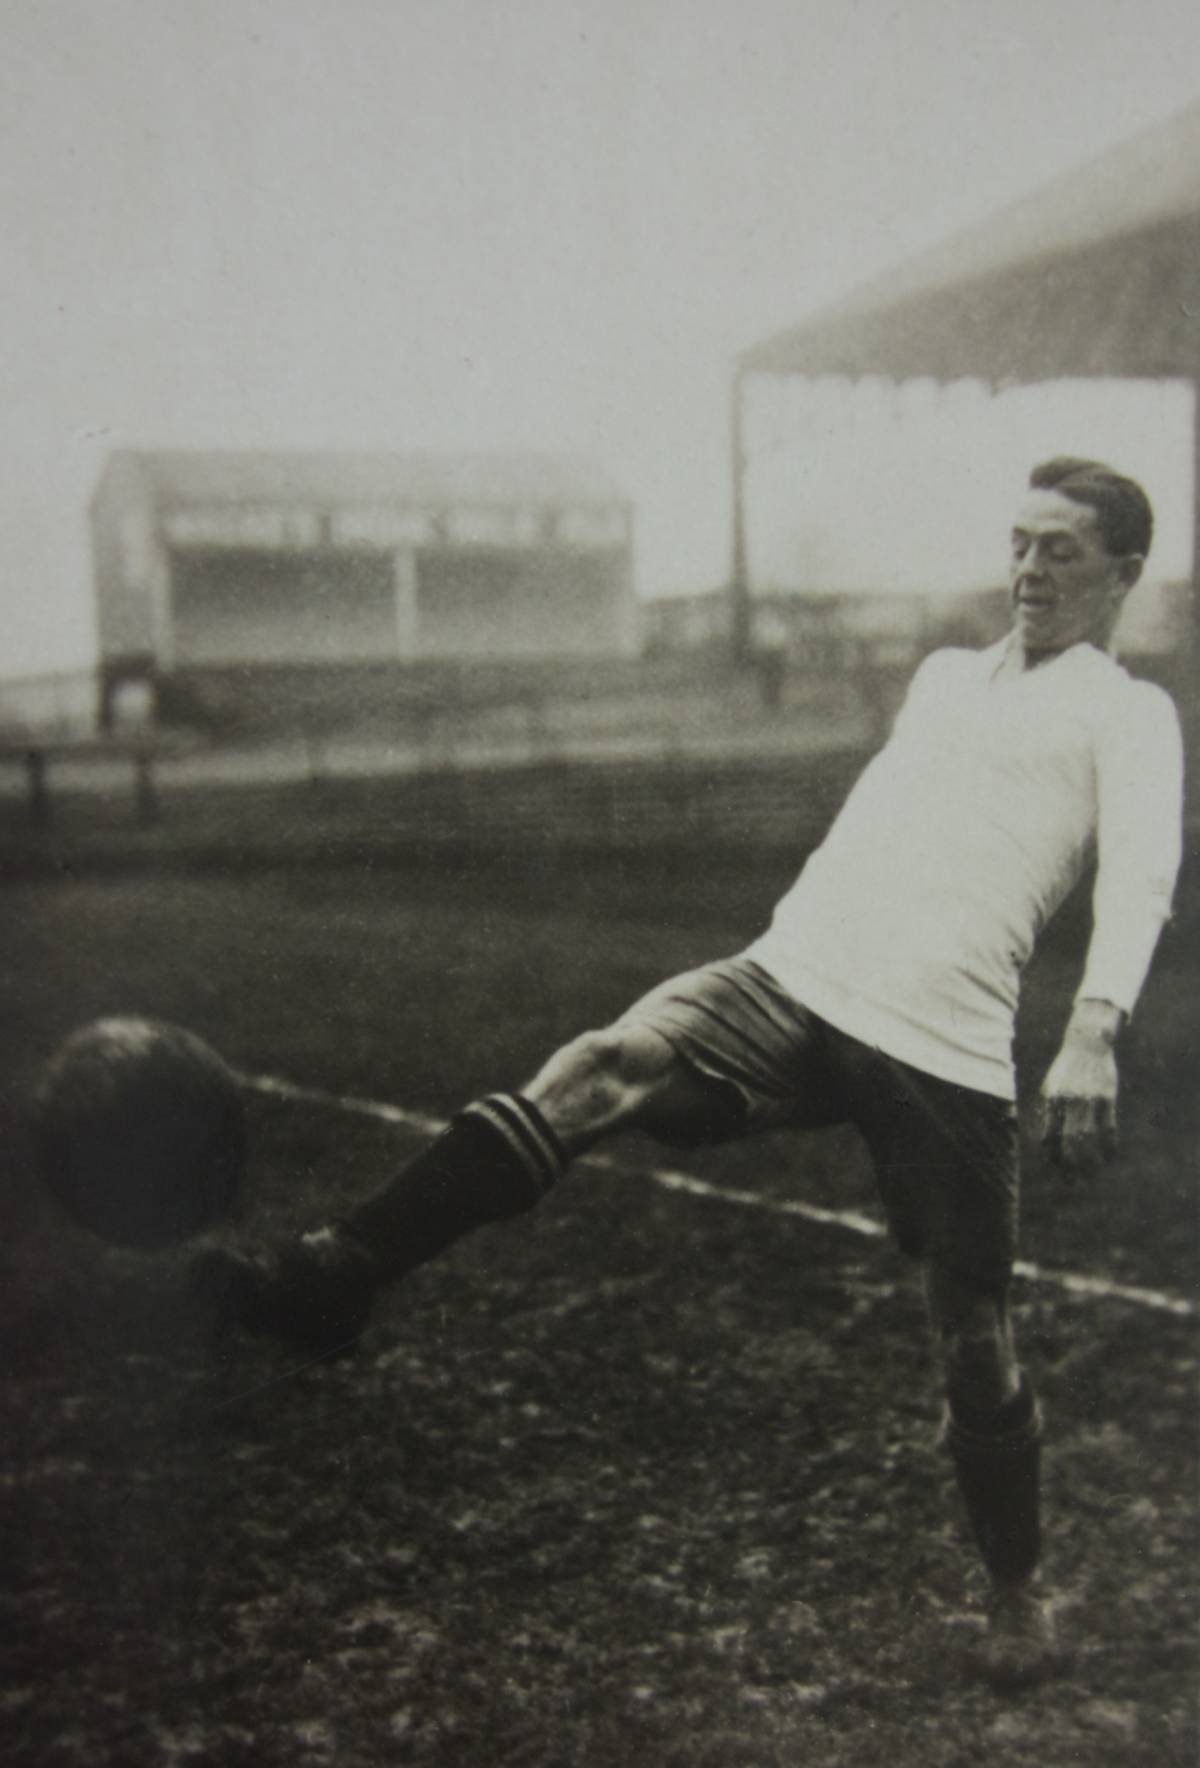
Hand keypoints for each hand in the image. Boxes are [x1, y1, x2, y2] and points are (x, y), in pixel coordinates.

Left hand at [1039, 999, 1122, 1174]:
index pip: (1048, 1136)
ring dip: (1090, 1161)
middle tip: (1072, 1183)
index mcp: (1050, 1100)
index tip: (1057, 1169)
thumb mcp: (1050, 1087)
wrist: (1087, 1043)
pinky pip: (1109, 1128)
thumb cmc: (1066, 1070)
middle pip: (1067, 1141)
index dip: (1051, 1157)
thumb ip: (1048, 1112)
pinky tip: (1110, 1157)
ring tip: (1092, 1175)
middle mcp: (1068, 1101)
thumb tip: (1045, 1143)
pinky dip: (1110, 1146)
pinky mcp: (1107, 1098)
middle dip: (1069, 1166)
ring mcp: (1089, 1099)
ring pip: (1089, 1138)